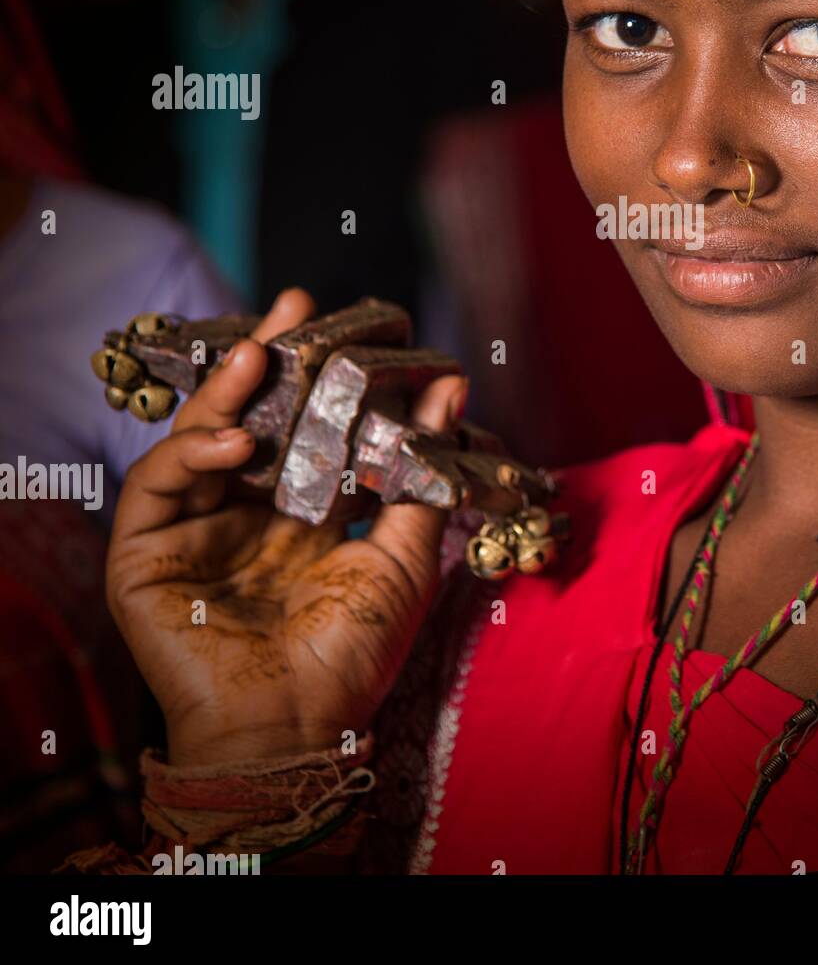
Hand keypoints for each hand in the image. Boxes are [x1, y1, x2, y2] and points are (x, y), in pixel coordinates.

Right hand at [107, 288, 464, 765]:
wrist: (298, 732)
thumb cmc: (354, 654)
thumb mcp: (404, 555)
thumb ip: (418, 471)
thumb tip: (451, 387)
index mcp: (299, 512)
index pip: (304, 427)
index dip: (321, 378)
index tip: (350, 325)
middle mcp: (243, 513)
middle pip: (249, 418)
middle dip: (268, 360)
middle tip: (294, 307)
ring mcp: (192, 532)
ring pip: (198, 441)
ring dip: (225, 396)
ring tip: (258, 356)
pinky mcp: (145, 556)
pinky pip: (157, 489)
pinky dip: (190, 456)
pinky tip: (233, 443)